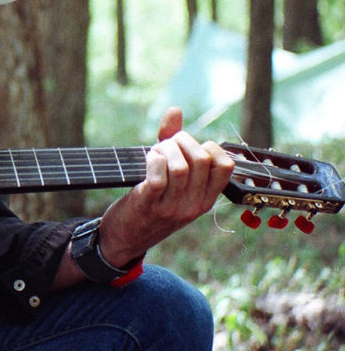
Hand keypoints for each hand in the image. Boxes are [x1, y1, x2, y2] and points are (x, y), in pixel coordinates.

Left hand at [97, 107, 234, 267]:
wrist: (124, 240)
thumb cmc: (148, 203)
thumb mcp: (170, 181)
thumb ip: (174, 144)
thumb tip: (175, 110)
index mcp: (205, 199)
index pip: (226, 165)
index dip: (207, 146)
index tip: (186, 148)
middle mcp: (193, 205)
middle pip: (202, 159)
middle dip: (181, 141)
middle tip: (164, 145)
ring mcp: (172, 208)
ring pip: (181, 166)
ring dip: (164, 149)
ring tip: (153, 153)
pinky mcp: (149, 206)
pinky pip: (158, 178)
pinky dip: (152, 162)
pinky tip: (146, 161)